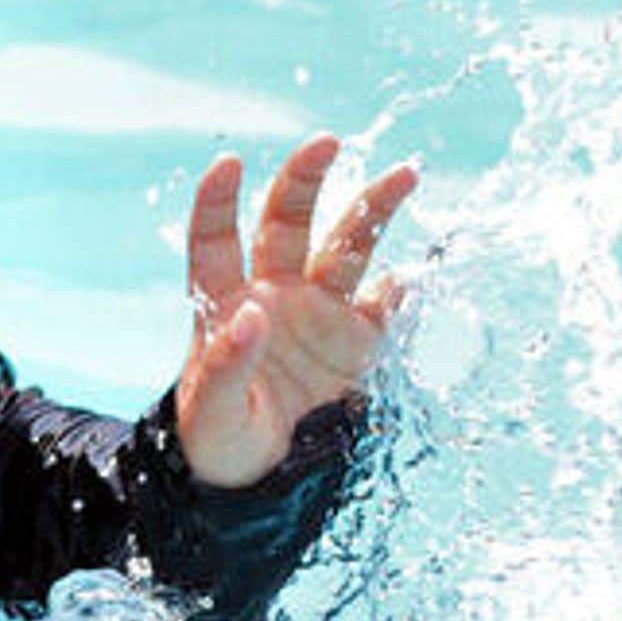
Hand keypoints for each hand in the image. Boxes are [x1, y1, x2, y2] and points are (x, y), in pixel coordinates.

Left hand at [175, 135, 414, 487]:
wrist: (257, 478)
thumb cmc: (217, 440)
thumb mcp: (210, 412)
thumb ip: (225, 364)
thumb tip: (251, 316)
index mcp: (225, 302)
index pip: (217, 240)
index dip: (219, 201)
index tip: (230, 163)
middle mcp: (274, 293)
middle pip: (288, 223)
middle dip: (306, 180)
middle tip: (327, 142)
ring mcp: (319, 315)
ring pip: (348, 249)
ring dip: (373, 211)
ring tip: (406, 175)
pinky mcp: (356, 344)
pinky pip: (384, 307)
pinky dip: (401, 291)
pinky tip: (411, 276)